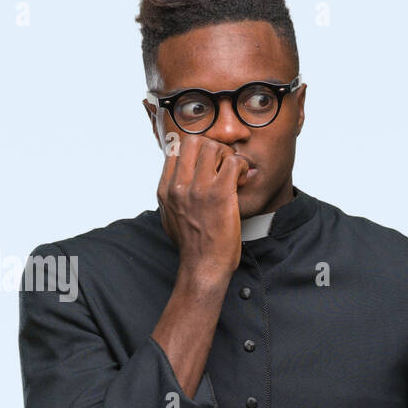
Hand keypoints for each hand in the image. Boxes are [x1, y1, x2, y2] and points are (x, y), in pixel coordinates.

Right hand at [157, 132, 252, 285]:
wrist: (203, 265)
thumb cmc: (191, 245)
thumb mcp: (168, 217)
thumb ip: (170, 196)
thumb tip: (173, 181)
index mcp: (165, 190)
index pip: (176, 150)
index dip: (195, 152)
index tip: (207, 165)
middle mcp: (179, 187)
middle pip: (193, 141)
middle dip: (211, 147)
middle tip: (221, 164)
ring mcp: (199, 189)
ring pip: (213, 147)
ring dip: (227, 156)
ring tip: (232, 173)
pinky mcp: (220, 194)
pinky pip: (233, 162)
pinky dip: (241, 166)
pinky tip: (241, 179)